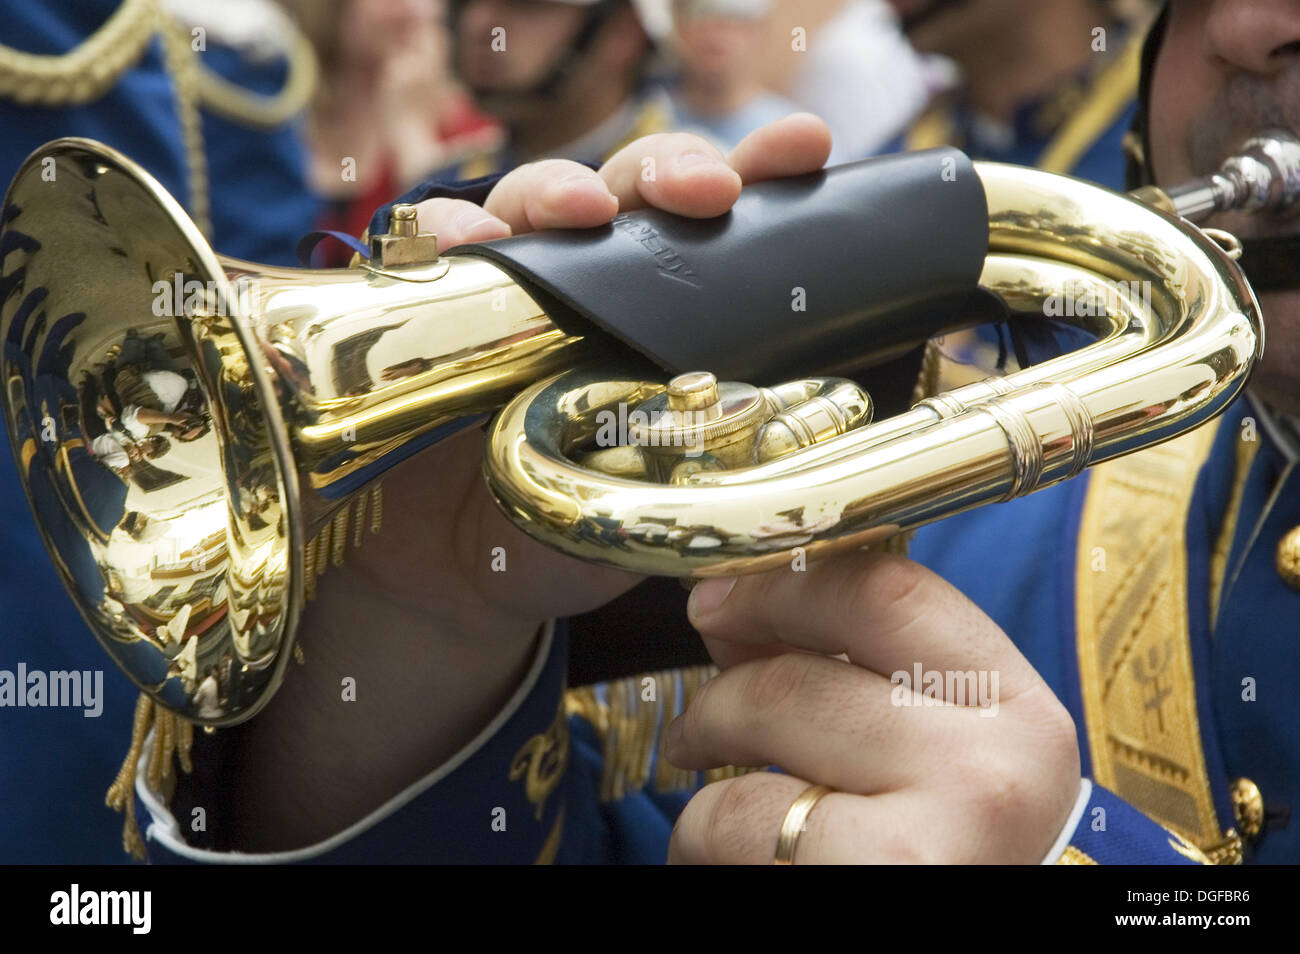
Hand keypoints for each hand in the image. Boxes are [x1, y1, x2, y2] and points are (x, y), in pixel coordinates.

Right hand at [229, 115, 833, 849]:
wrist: (456, 570)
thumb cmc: (570, 525)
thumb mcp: (652, 503)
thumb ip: (697, 464)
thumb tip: (775, 430)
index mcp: (664, 313)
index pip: (718, 226)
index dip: (763, 175)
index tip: (804, 148)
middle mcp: (590, 283)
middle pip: (631, 191)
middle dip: (669, 173)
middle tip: (703, 193)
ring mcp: (508, 286)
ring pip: (534, 201)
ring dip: (559, 192)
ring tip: (581, 214)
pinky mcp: (424, 303)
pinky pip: (425, 246)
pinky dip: (440, 232)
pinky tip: (461, 243)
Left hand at [666, 551, 1080, 863]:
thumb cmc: (940, 856)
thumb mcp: (936, 758)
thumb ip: (858, 679)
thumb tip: (734, 616)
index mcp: (1015, 708)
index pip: (887, 592)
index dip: (783, 585)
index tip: (717, 597)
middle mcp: (991, 765)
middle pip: (800, 672)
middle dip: (720, 694)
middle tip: (690, 731)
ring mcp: (936, 831)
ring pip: (762, 738)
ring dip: (708, 770)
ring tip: (709, 818)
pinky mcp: (875, 880)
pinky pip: (734, 822)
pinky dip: (702, 840)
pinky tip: (727, 864)